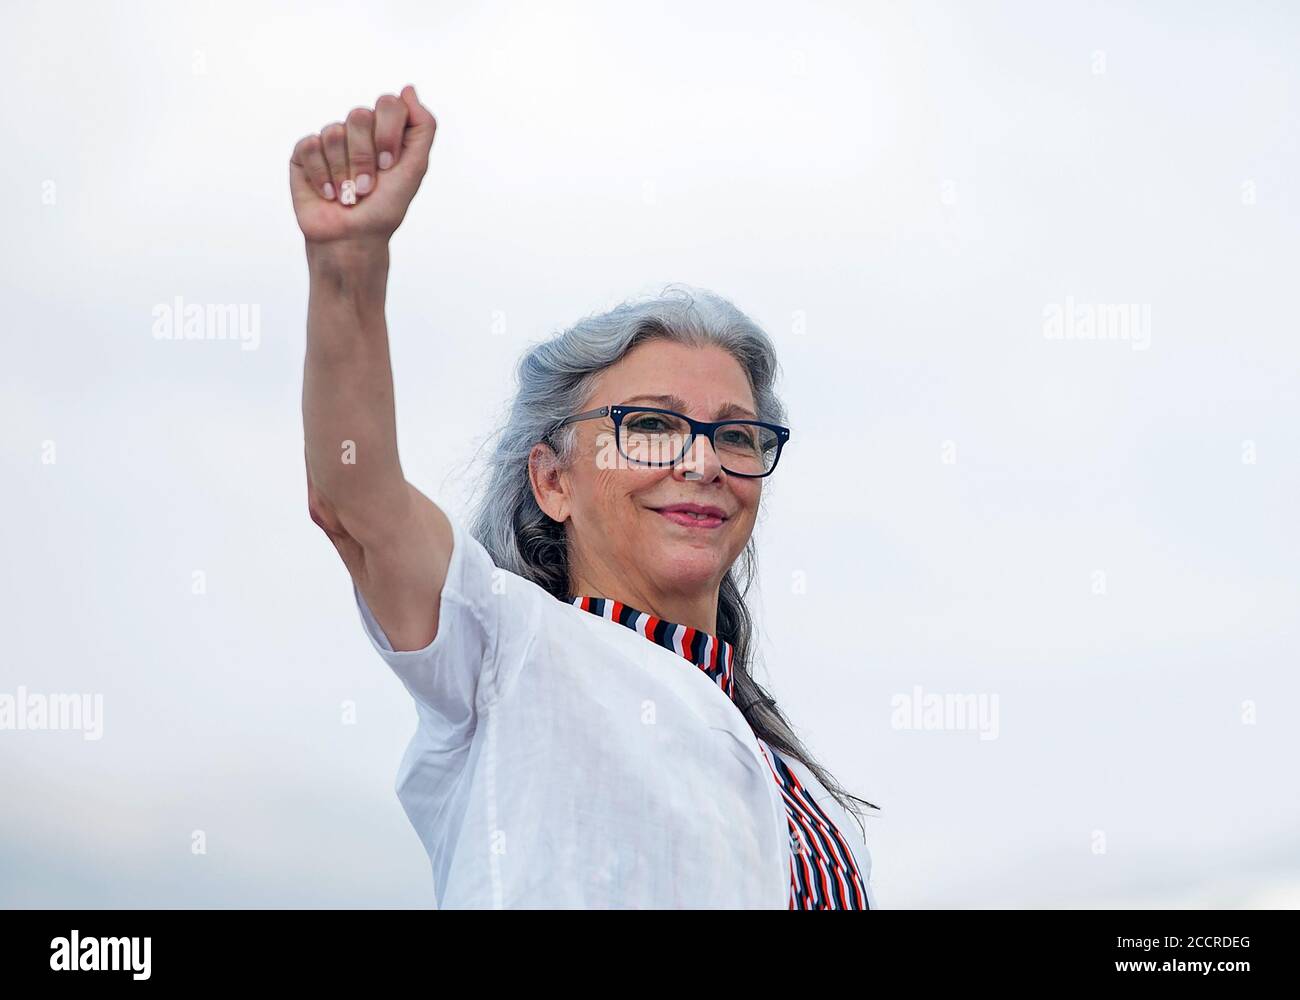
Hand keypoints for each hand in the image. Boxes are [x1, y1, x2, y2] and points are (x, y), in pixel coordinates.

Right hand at [289, 85, 436, 246]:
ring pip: (334, 132)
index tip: (389, 166)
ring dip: (344, 172)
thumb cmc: (384, 208)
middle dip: (365, 158)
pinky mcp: (305, 153)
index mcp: (385, 131)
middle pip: (359, 115)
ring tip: (348, 194)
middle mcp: (358, 131)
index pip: (388, 104)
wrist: (353, 238)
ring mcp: (331, 140)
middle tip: (367, 186)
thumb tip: (408, 89)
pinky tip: (328, 193)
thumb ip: (422, 127)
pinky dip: (322, 175)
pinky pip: (311, 146)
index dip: (388, 134)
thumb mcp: (414, 169)